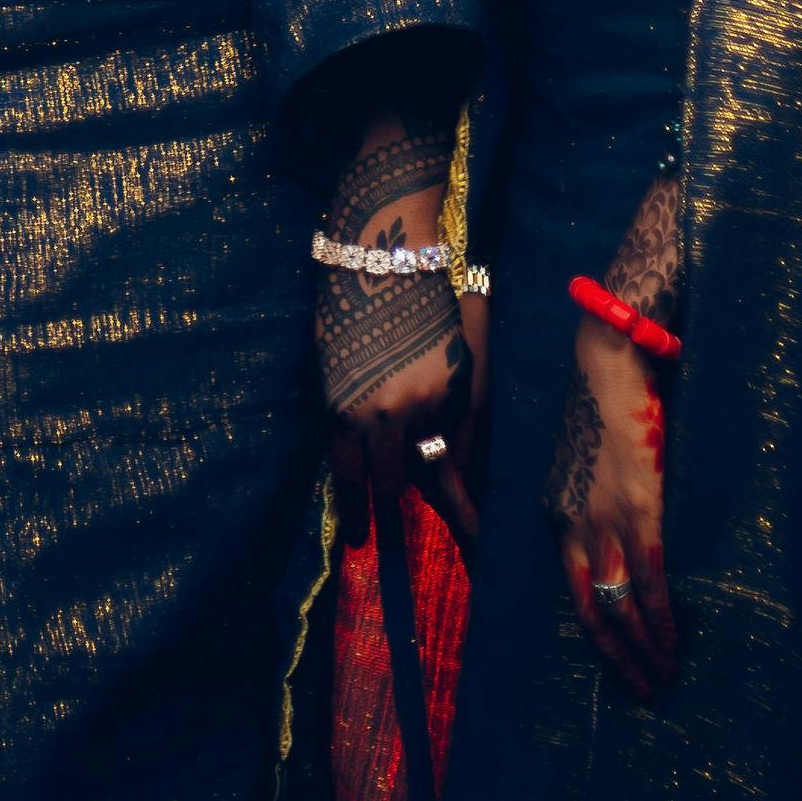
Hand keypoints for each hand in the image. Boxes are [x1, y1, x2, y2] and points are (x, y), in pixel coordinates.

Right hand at [315, 119, 477, 551]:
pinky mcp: (324, 393)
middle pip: (394, 484)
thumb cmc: (438, 300)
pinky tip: (345, 487)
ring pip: (354, 475)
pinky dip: (343, 471)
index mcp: (434, 401)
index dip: (463, 520)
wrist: (380, 253)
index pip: (447, 480)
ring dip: (360, 510)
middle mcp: (389, 412)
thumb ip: (465, 420)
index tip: (478, 547)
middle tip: (407, 542)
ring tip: (360, 538)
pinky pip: (334, 448)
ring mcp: (351, 404)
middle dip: (403, 513)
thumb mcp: (468, 360)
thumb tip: (458, 471)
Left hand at [546, 168, 680, 695]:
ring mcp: (604, 518)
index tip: (618, 665)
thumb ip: (599, 504)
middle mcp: (571, 524)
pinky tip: (675, 646)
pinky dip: (661, 620)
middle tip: (641, 691)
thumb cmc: (607, 405)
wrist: (611, 359)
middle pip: (589, 611)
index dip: (596, 636)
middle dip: (615, 658)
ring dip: (643, 649)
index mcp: (557, 514)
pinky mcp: (637, 507)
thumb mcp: (589, 464)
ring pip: (618, 604)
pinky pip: (648, 579)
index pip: (572, 592)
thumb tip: (629, 540)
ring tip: (663, 680)